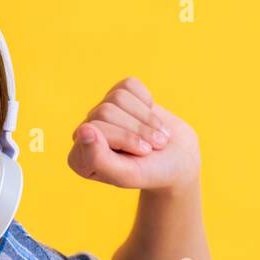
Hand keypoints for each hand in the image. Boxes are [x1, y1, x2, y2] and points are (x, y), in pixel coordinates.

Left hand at [66, 76, 199, 192]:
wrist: (179, 160)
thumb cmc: (152, 172)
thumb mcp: (128, 174)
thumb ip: (99, 159)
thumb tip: (83, 129)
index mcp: (80, 159)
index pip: (95, 130)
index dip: (126, 138)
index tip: (144, 155)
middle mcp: (86, 134)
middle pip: (106, 111)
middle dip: (138, 129)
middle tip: (153, 147)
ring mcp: (101, 113)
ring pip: (118, 97)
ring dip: (146, 118)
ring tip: (156, 136)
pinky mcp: (119, 95)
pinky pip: (130, 85)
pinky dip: (147, 102)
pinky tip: (150, 119)